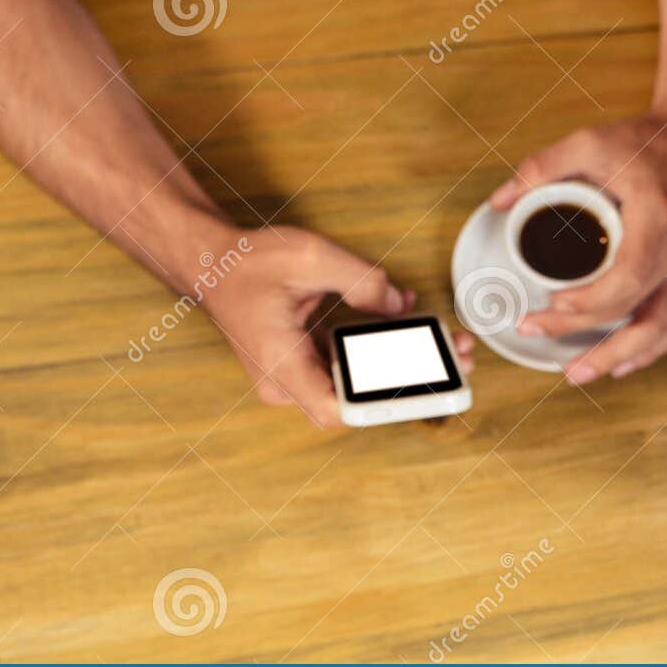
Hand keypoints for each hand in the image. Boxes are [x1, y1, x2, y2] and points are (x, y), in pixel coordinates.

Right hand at [201, 225, 473, 426]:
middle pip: (356, 397)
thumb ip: (362, 281)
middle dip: (411, 379)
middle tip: (456, 356)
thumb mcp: (310, 258)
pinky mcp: (303, 364)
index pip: (336, 409)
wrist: (210, 264)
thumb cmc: (246, 264)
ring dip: (400, 365)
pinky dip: (378, 350)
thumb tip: (401, 306)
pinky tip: (410, 327)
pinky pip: (347, 364)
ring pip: (355, 383)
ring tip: (447, 344)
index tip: (424, 389)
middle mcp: (287, 382)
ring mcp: (295, 376)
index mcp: (282, 365)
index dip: (382, 405)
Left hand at [490, 115, 666, 385]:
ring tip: (578, 373)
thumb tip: (501, 201)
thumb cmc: (644, 144)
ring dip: (621, 358)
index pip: (629, 277)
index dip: (591, 302)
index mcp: (660, 219)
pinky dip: (647, 350)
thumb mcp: (591, 142)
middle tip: (543, 341)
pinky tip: (619, 363)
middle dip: (590, 338)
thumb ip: (543, 166)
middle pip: (641, 314)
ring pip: (662, 331)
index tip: (553, 305)